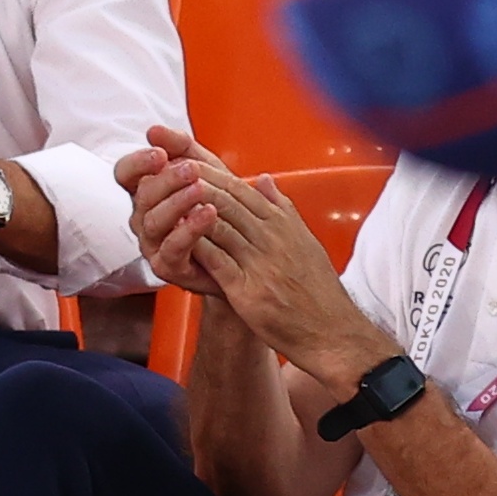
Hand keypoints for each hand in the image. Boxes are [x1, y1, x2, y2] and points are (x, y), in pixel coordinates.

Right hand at [115, 124, 227, 295]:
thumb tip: (154, 130)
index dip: (138, 162)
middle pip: (141, 195)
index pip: (125, 174)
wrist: (243, 248)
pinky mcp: (168, 265)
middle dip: (166, 180)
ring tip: (200, 190)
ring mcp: (153, 243)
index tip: (160, 153)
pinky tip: (209, 214)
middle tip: (191, 169)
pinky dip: (189, 230)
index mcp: (147, 191)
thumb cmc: (219, 204)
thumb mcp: (206, 168)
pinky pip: (171, 248)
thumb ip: (182, 146)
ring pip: (153, 221)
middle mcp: (144, 217)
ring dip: (177, 203)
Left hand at [187, 167, 400, 400]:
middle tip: (167, 173)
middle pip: (228, 200)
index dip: (212, 174)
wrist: (332, 333)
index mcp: (283, 224)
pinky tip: (176, 238)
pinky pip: (217, 261)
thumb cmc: (317, 290)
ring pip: (220, 225)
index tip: (188, 163)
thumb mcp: (304, 241)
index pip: (242, 189)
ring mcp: (261, 263)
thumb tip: (264, 179)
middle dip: (195, 184)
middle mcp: (272, 238)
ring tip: (165, 198)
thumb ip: (282, 209)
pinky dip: (195, 246)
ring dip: (190, 210)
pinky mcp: (249, 291)